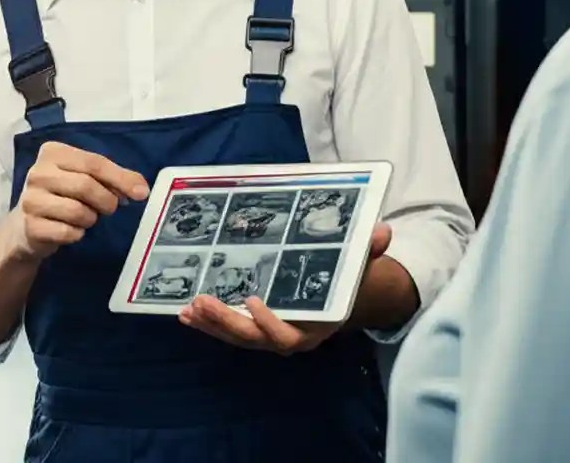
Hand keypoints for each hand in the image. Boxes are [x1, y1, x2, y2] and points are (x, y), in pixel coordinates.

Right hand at [11, 142, 148, 259]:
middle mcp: (38, 172)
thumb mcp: (87, 178)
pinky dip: (76, 234)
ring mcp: (30, 200)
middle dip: (106, 201)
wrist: (28, 225)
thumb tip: (141, 190)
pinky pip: (67, 232)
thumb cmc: (63, 195)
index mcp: (53, 152)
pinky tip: (69, 230)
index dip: (121, 178)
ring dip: (90, 219)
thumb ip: (114, 178)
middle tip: (108, 208)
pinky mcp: (30, 226)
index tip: (141, 193)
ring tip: (84, 217)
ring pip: (77, 211)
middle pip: (86, 185)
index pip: (94, 162)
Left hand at [178, 222, 392, 355]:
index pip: (288, 336)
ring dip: (211, 324)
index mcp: (314, 327)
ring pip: (236, 337)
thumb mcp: (358, 266)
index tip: (252, 301)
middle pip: (254, 338)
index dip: (269, 323)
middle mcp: (290, 337)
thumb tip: (383, 232)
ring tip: (188, 309)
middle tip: (201, 302)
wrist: (339, 298)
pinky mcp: (252, 330)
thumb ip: (367, 251)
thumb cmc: (344, 281)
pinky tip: (185, 312)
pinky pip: (228, 332)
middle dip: (226, 322)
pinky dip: (207, 324)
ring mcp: (268, 336)